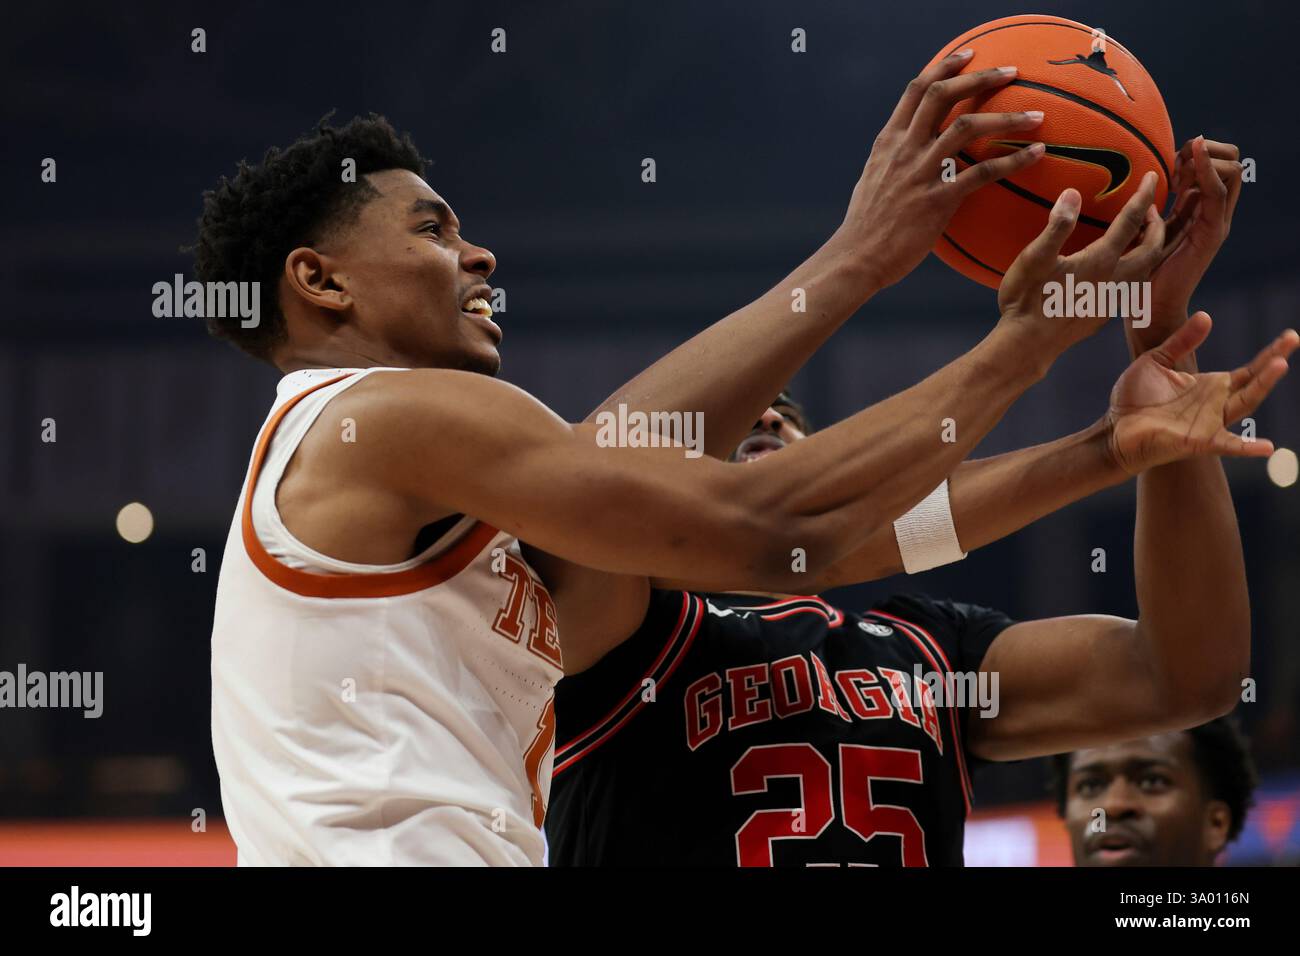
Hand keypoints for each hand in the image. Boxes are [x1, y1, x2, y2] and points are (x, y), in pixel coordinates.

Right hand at [835, 49, 1045, 290]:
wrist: (856, 258)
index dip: (945, 67)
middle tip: (1011, 73)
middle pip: (943, 96)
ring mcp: (921, 173)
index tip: (969, 56)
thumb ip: (893, 159)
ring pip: (968, 128)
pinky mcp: (937, 201)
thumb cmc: (865, 226)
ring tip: (1035, 116)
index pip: (917, 90)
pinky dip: (1013, 161)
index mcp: (888, 142)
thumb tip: (907, 149)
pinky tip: (1034, 157)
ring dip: (1007, 119)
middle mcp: (904, 150)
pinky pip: (982, 173)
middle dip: (981, 78)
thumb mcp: (872, 180)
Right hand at [995, 173, 1163, 362]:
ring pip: (1144, 269)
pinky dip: (1134, 269)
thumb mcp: (1035, 258)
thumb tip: (1073, 193)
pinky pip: (1129, 285)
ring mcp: (1109, 299)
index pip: (1131, 221)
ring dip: (1150, 249)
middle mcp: (1113, 279)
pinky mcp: (1100, 314)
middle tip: (1154, 209)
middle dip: (1157, 225)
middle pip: (1150, 248)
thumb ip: (1057, 225)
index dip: (1143, 196)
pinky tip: (1119, 269)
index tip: (1154, 176)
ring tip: (1142, 236)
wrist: (1027, 345)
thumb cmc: (1027, 300)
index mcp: (1100, 261)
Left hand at [1104, 312, 1296, 473]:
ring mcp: (1210, 424)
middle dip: (1273, 363)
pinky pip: (1228, 446)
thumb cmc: (1134, 398)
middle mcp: (1215, 405)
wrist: (1114, 429)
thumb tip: (1207, 316)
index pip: (1248, 370)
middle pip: (1254, 384)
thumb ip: (1182, 341)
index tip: (1291, 336)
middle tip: (1293, 339)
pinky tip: (1268, 447)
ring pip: (1245, 404)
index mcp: (1209, 386)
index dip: (1270, 353)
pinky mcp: (1198, 442)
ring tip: (1280, 364)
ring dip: (1263, 386)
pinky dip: (1248, 448)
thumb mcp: (1156, 360)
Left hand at [1131, 136, 1244, 357]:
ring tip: (1178, 170)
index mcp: (1200, 211)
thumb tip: (1144, 190)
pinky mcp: (1211, 233)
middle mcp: (1213, 213)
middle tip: (1176, 162)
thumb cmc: (1141, 275)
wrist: (1150, 309)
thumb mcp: (1145, 235)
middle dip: (1205, 150)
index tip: (1170, 162)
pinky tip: (1189, 162)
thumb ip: (1151, 213)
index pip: (1215, 166)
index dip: (1196, 153)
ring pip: (1231, 170)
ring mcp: (1216, 222)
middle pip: (1231, 162)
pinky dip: (1206, 170)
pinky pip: (1216, 193)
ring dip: (1205, 158)